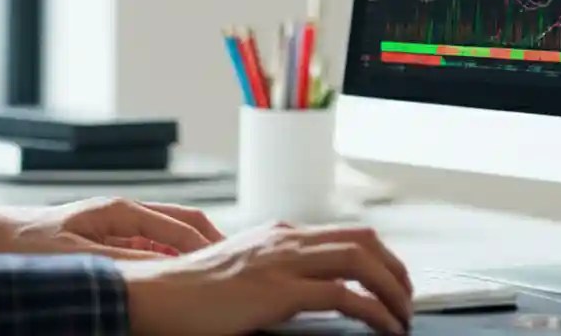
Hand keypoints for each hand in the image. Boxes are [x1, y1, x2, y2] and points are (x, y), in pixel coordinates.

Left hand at [0, 197, 225, 259]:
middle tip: (232, 267)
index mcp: (120, 210)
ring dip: (189, 254)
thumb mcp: (80, 259)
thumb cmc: (24, 245)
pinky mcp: (106, 239)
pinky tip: (171, 282)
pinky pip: (149, 248)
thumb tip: (170, 273)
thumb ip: (128, 264)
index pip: (181, 225)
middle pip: (182, 223)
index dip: (208, 247)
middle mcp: (123, 213)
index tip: (229, 266)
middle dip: (210, 244)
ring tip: (209, 277)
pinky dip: (167, 262)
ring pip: (168, 237)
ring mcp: (115, 225)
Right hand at [118, 224, 414, 335]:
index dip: (378, 256)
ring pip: (361, 261)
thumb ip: (275, 275)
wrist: (154, 295)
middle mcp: (287, 240)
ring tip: (403, 315)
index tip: (392, 280)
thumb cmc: (189, 293)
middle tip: (406, 298)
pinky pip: (343, 296)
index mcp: (279, 234)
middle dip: (395, 269)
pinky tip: (384, 327)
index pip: (346, 234)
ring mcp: (283, 263)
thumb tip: (307, 295)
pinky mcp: (278, 292)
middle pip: (363, 240)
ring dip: (392, 289)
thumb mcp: (241, 273)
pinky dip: (374, 311)